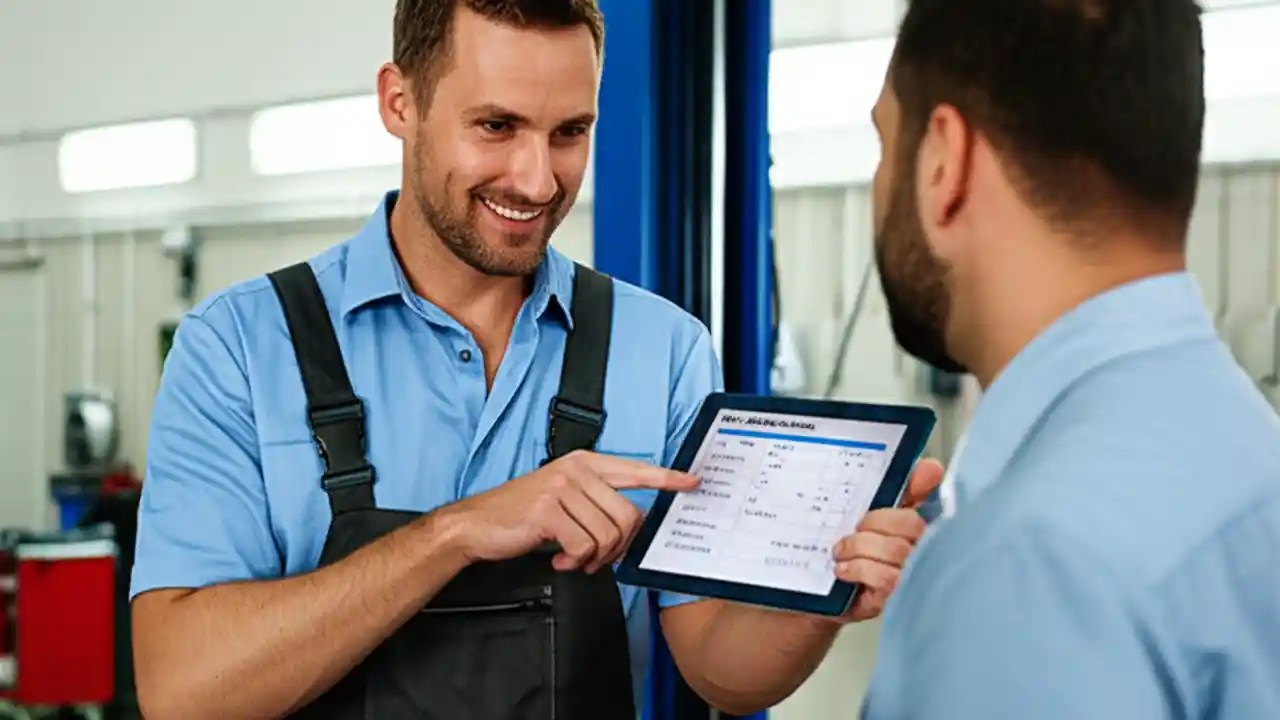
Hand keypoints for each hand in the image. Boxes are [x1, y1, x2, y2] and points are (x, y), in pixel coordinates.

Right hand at [441, 450, 699, 572]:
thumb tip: (630, 526)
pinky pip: (584, 546)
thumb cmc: (522, 516)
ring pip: (607, 534)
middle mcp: (576, 470)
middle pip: (627, 515)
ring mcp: (561, 487)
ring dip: (594, 558)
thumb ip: (595, 504)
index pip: (635, 470)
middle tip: (596, 558)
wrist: (476, 525)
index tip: (691, 482)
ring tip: (573, 558)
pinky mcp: (548, 509)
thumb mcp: (563, 499)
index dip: (666, 479)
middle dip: (618, 547)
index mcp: (584, 464)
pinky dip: (574, 561)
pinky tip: (558, 558)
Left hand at [830, 458, 943, 622]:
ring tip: (841, 551)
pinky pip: (885, 577)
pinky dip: (860, 568)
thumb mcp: (871, 520)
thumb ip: (901, 493)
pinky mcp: (897, 600)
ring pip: (896, 551)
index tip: (913, 476)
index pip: (930, 501)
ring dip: (861, 546)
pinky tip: (844, 569)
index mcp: (921, 527)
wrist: (823, 597)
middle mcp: (925, 553)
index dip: (918, 487)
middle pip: (913, 525)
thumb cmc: (854, 555)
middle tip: (855, 528)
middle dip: (877, 522)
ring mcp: (913, 578)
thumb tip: (931, 467)